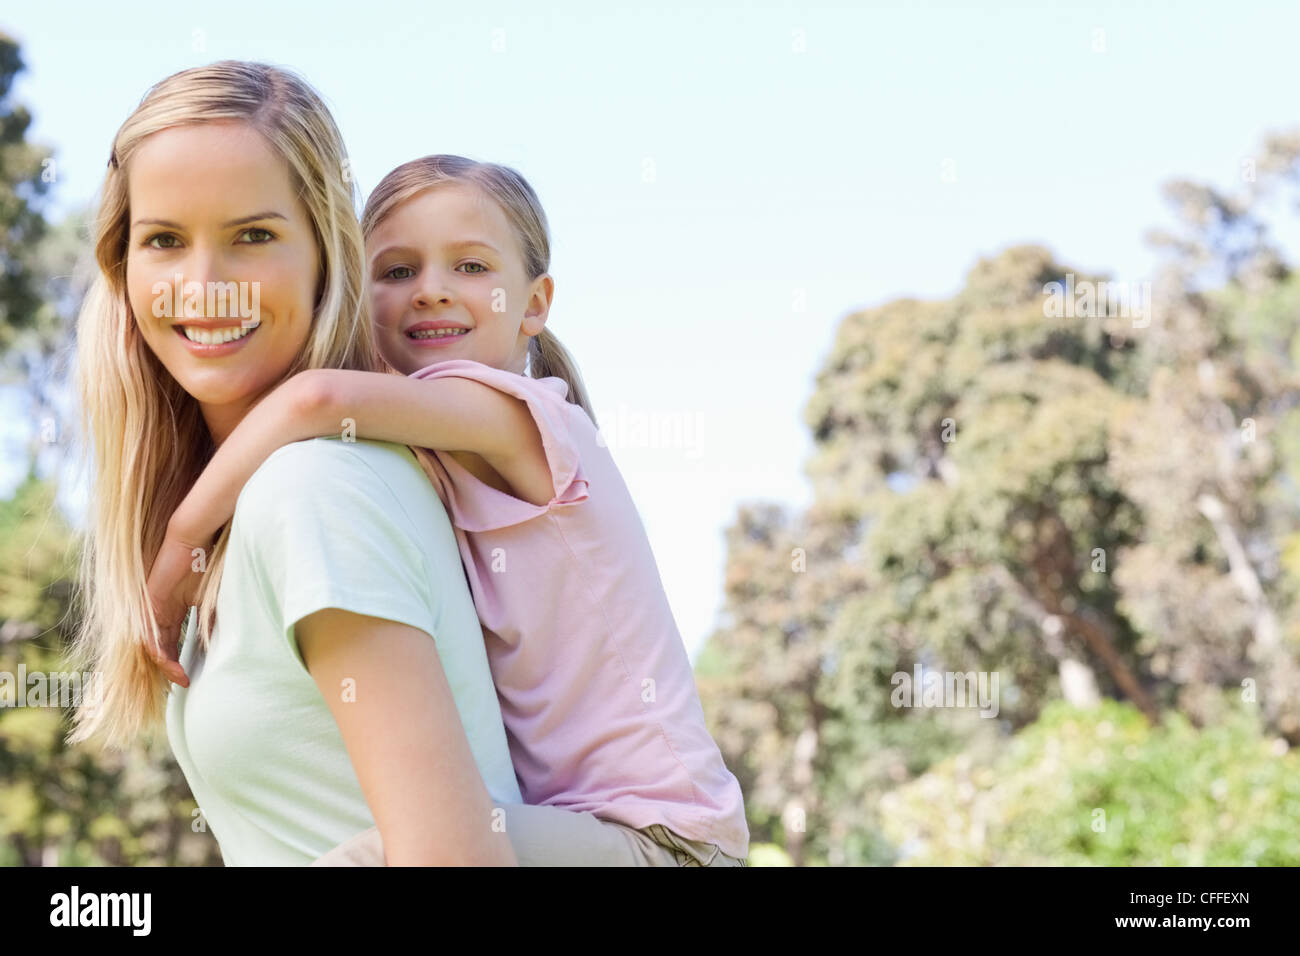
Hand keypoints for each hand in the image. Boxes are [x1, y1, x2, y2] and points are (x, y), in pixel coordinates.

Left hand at [143, 528, 208, 686]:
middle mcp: (158, 612)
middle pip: (157, 648)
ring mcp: (151, 609)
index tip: (189, 679)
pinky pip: (148, 635)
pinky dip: (159, 651)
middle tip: (181, 684)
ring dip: (165, 665)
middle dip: (168, 670)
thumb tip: (221, 648)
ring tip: (179, 678)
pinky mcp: (148, 604)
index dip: (177, 663)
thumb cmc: (205, 565)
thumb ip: (211, 623)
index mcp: (171, 611)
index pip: (170, 643)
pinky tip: (172, 662)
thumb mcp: (211, 602)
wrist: (194, 540)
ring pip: (151, 646)